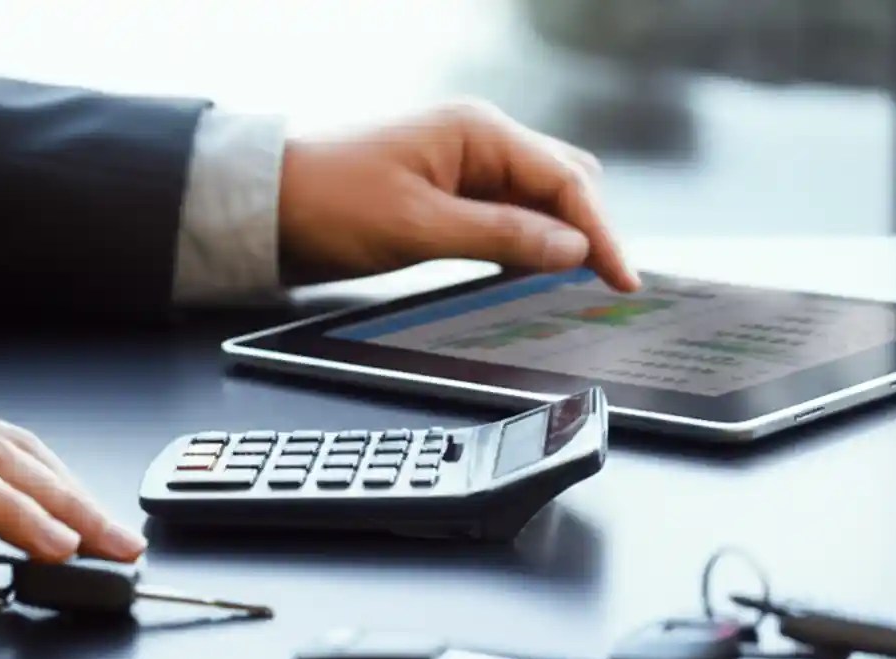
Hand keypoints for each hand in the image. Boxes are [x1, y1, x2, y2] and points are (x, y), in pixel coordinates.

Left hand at [278, 100, 639, 290]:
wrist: (271, 208)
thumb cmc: (334, 203)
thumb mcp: (421, 226)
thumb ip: (503, 236)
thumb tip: (574, 249)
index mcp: (479, 132)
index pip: (566, 180)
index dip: (602, 233)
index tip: (625, 281)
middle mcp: (480, 141)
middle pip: (564, 183)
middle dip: (589, 231)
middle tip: (605, 288)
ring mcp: (466, 168)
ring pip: (538, 202)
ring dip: (560, 240)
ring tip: (578, 288)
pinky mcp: (449, 195)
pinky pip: (507, 218)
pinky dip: (527, 245)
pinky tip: (531, 274)